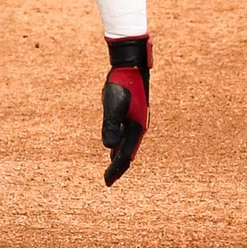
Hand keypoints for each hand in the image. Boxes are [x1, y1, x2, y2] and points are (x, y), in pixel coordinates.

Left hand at [101, 34, 150, 184]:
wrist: (131, 66)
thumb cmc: (122, 84)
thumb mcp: (114, 104)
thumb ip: (111, 125)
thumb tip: (109, 148)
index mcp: (136, 128)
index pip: (125, 156)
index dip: (116, 170)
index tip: (107, 182)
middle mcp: (138, 127)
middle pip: (128, 153)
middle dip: (118, 167)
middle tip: (108, 180)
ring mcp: (136, 120)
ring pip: (127, 144)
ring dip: (119, 157)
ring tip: (112, 168)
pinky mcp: (132, 114)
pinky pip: (126, 135)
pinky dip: (120, 145)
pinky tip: (114, 147)